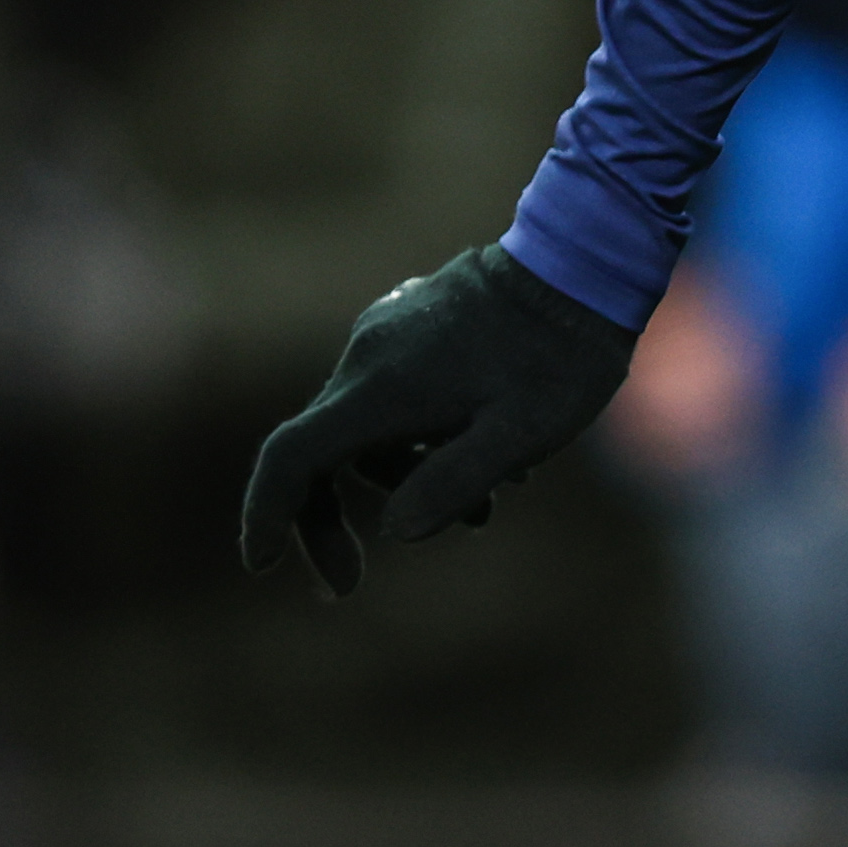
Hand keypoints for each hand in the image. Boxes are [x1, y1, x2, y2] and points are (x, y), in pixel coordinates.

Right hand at [239, 243, 634, 595]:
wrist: (586, 261)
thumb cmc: (561, 356)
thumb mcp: (520, 434)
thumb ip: (453, 484)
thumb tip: (396, 531)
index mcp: (382, 386)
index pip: (292, 455)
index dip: (266, 513)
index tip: (261, 566)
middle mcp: (369, 354)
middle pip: (320, 450)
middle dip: (328, 519)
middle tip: (350, 584)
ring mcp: (389, 332)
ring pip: (365, 427)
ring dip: (402, 479)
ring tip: (486, 510)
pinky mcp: (414, 321)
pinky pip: (393, 395)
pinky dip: (419, 440)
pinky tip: (492, 463)